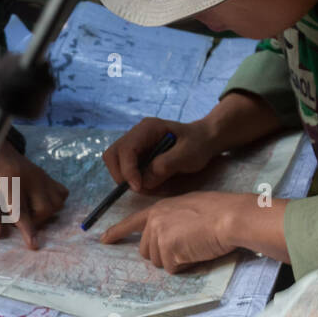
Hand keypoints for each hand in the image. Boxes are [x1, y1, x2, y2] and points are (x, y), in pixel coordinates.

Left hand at [0, 145, 68, 248]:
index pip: (21, 210)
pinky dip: (54, 202)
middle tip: (17, 217)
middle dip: (34, 220)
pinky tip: (39, 202)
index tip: (34, 245)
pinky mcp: (48, 176)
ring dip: (45, 213)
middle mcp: (31, 177)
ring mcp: (42, 176)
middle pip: (45, 208)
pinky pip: (61, 193)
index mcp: (10, 180)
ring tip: (29, 210)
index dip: (27, 230)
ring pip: (56, 203)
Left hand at [100, 191, 238, 270]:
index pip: (131, 222)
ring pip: (159, 262)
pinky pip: (173, 269)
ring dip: (176, 261)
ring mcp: (159, 236)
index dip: (116, 232)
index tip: (103, 240)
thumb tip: (170, 235)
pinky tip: (197, 253)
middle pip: (146, 251)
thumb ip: (172, 218)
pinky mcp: (168, 250)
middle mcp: (154, 222)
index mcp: (159, 209)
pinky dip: (185, 266)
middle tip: (186, 246)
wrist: (230, 217)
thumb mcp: (189, 206)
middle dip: (163, 255)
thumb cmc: (219, 211)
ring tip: (195, 246)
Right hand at [103, 117, 217, 192]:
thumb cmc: (198, 144)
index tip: (138, 187)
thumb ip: (166, 165)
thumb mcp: (187, 155)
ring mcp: (135, 144)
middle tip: (138, 188)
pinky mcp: (137, 154)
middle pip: (113, 155)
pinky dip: (131, 178)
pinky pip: (124, 168)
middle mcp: (136, 134)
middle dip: (121, 175)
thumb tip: (144, 181)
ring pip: (115, 162)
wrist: (204, 140)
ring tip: (145, 186)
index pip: (126, 149)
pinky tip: (148, 182)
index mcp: (148, 128)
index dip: (128, 170)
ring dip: (125, 178)